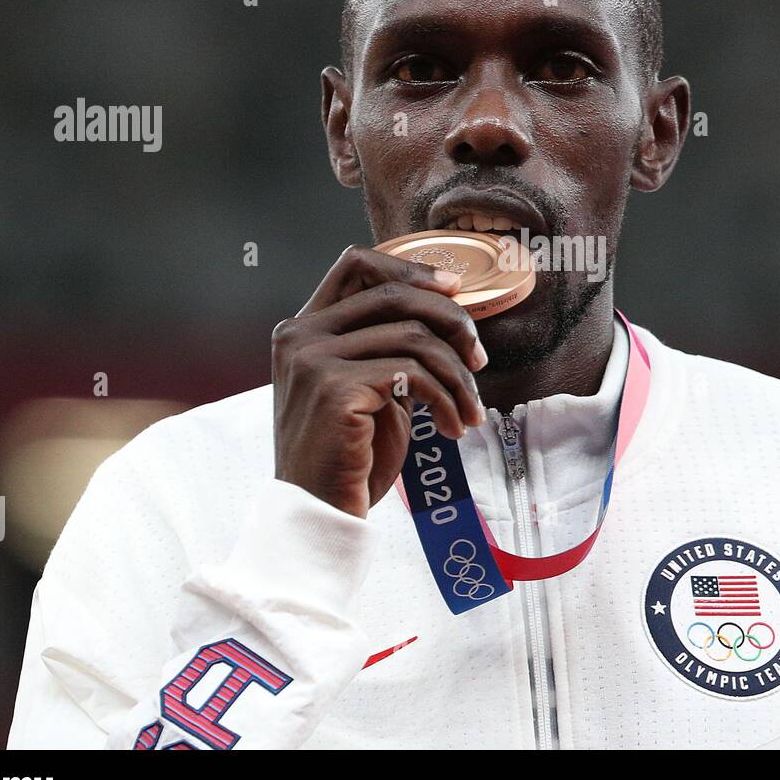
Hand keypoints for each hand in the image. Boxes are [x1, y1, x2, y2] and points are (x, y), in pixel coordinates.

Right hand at [271, 244, 487, 517]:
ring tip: (470, 412)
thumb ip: (388, 347)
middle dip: (451, 321)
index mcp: (302, 327)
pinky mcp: (334, 389)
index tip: (455, 290)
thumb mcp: (369, 388)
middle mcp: (299, 335)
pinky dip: (446, 399)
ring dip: (457, 376)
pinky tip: (452, 427)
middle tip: (479, 359)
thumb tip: (449, 313)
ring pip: (413, 337)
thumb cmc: (350, 456)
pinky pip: (413, 374)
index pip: (356, 264)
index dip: (412, 268)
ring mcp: (312, 360)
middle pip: (394, 294)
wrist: (317, 515)